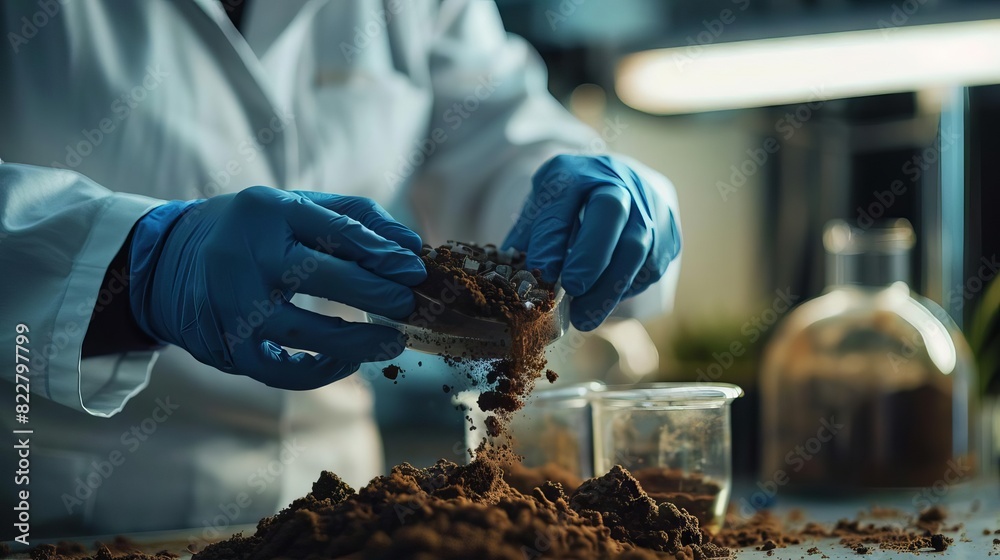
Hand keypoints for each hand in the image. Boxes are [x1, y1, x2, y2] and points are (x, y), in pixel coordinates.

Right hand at [129, 187, 425, 388]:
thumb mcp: (295, 206)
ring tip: (392, 341)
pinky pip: (280, 370)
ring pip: (303, 331)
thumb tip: (413, 247)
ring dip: (357, 341)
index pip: (337, 232)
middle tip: (409, 304)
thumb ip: (354, 218)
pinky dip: (318, 371)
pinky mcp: (227, 346)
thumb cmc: (254, 231)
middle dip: (375, 293)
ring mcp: (234, 304)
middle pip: (321, 276)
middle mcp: (247, 255)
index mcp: (270, 211)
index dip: (382, 253)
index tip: (415, 268)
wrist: (168, 261)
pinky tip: (348, 361)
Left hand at [504, 155, 680, 330]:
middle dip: (591, 255)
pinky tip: (607, 298)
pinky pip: (652, 265)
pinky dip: (627, 287)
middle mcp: (617, 179)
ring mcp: (649, 205)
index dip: (552, 238)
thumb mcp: (541, 213)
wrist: (619, 188)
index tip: (541, 273)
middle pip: (611, 212)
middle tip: (574, 290)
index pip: (563, 199)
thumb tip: (513, 284)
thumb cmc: (570, 208)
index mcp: (574, 171)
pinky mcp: (668, 233)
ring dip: (610, 287)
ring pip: (638, 246)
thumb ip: (528, 242)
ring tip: (586, 318)